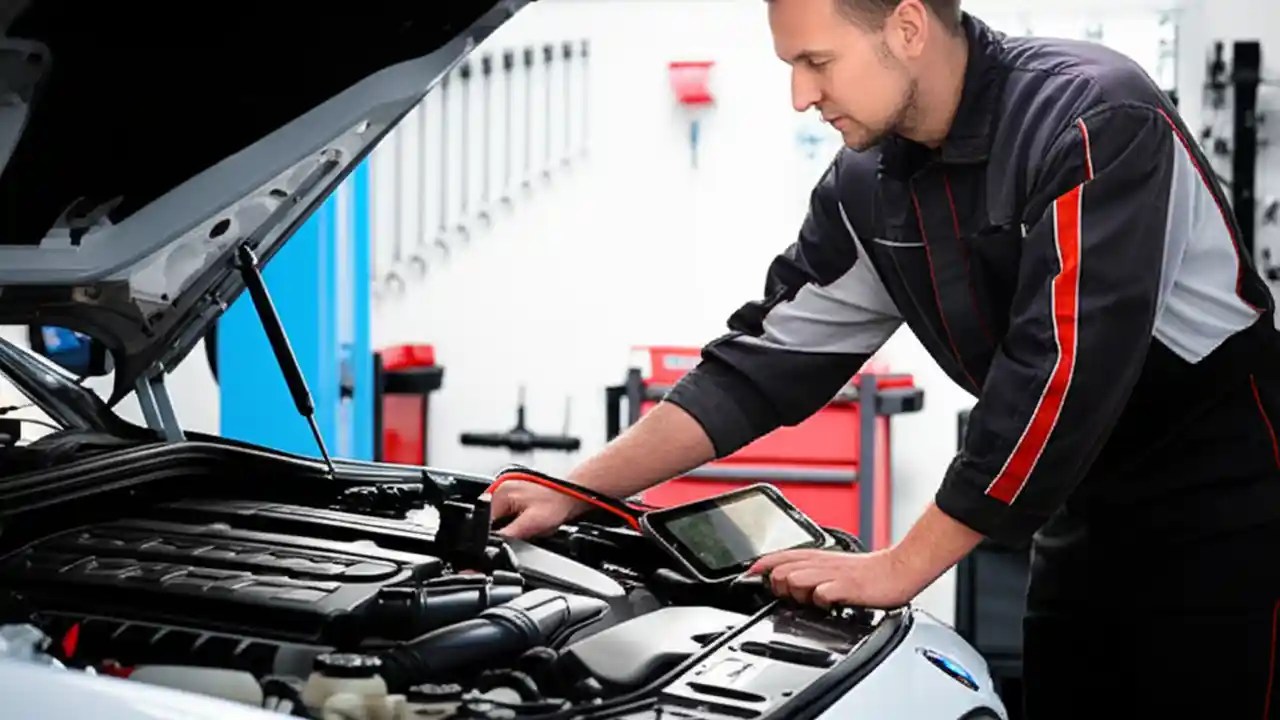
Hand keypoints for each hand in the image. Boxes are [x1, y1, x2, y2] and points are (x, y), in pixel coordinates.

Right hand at [486, 478, 586, 539]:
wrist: (571, 495)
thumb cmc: (557, 504)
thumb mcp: (531, 524)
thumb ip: (509, 535)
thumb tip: (494, 546)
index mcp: (499, 493)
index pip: (484, 523)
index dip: (493, 538)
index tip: (510, 539)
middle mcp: (499, 490)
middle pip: (490, 522)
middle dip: (505, 531)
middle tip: (525, 528)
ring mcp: (506, 493)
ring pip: (499, 521)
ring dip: (511, 526)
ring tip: (529, 522)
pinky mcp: (513, 498)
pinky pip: (507, 516)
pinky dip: (516, 521)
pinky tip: (529, 519)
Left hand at [746, 548, 920, 609]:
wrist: (896, 572)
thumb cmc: (867, 573)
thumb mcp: (833, 567)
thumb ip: (811, 570)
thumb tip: (788, 579)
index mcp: (816, 557)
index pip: (778, 557)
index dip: (760, 566)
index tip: (750, 575)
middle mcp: (820, 564)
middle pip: (779, 571)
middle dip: (779, 586)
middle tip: (793, 596)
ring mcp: (832, 575)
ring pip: (794, 580)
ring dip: (797, 593)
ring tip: (811, 600)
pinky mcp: (845, 587)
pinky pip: (821, 594)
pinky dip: (820, 602)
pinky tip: (828, 605)